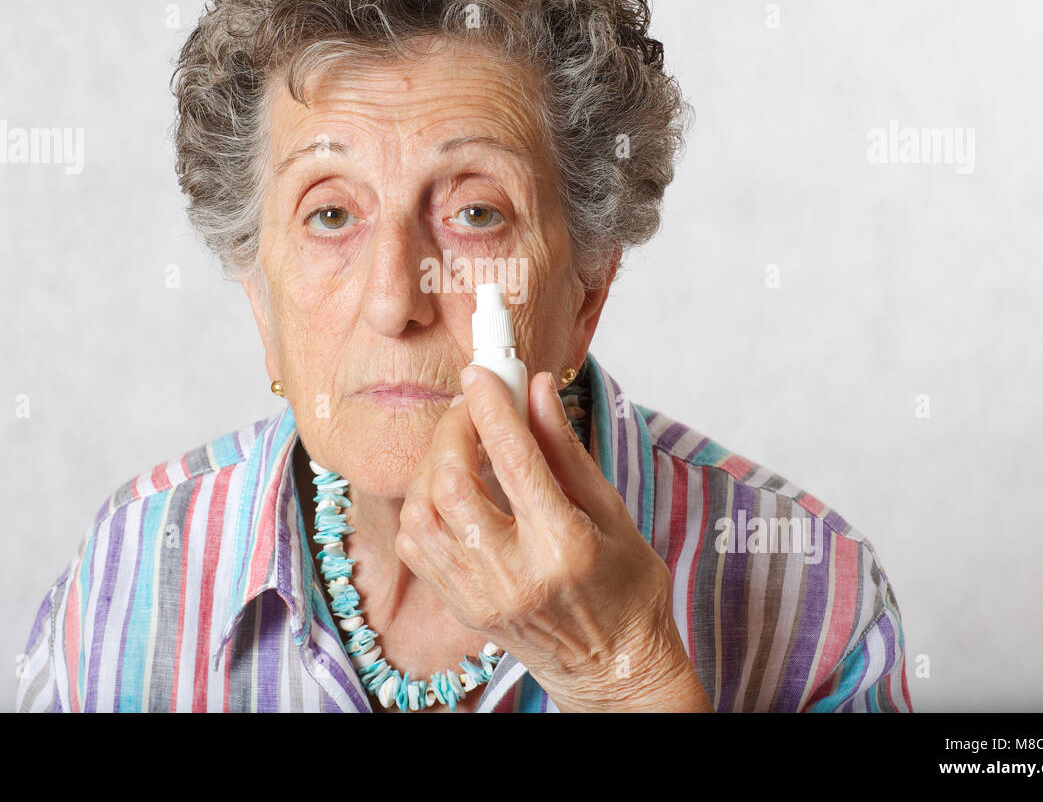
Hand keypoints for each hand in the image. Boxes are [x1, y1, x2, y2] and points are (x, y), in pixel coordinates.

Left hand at [394, 364, 710, 711]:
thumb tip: (537, 388)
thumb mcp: (612, 512)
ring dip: (432, 466)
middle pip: (454, 484)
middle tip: (473, 407)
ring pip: (422, 513)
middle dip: (455, 431)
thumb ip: (566, 448)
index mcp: (565, 547)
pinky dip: (421, 504)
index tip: (485, 373)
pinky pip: (415, 544)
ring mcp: (480, 596)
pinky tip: (448, 489)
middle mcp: (515, 575)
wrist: (614, 670)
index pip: (516, 459)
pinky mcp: (460, 607)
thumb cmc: (627, 589)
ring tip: (461, 447)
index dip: (494, 406)